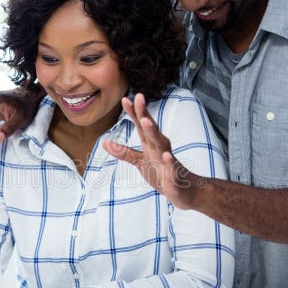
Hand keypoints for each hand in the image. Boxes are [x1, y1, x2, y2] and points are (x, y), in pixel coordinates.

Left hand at [102, 93, 201, 209]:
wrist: (183, 191)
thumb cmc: (161, 173)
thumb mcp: (139, 161)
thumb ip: (123, 152)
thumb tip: (104, 142)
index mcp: (151, 144)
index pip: (141, 125)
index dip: (134, 112)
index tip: (125, 99)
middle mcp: (160, 148)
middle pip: (151, 129)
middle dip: (144, 114)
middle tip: (139, 97)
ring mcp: (168, 160)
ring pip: (161, 144)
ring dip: (154, 132)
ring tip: (146, 121)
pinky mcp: (175, 175)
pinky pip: (172, 168)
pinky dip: (170, 162)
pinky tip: (167, 155)